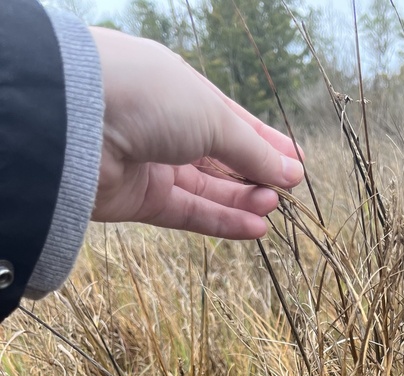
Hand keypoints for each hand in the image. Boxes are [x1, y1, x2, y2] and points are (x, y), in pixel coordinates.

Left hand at [88, 28, 303, 238]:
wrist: (78, 121)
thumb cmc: (148, 96)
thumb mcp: (212, 116)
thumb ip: (252, 150)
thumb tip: (291, 172)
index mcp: (178, 91)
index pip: (229, 120)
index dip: (264, 142)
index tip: (296, 163)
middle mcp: (163, 126)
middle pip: (220, 158)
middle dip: (256, 174)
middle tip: (289, 191)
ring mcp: (150, 164)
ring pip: (207, 189)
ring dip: (243, 199)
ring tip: (273, 208)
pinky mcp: (139, 200)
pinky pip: (189, 213)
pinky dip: (222, 221)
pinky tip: (255, 227)